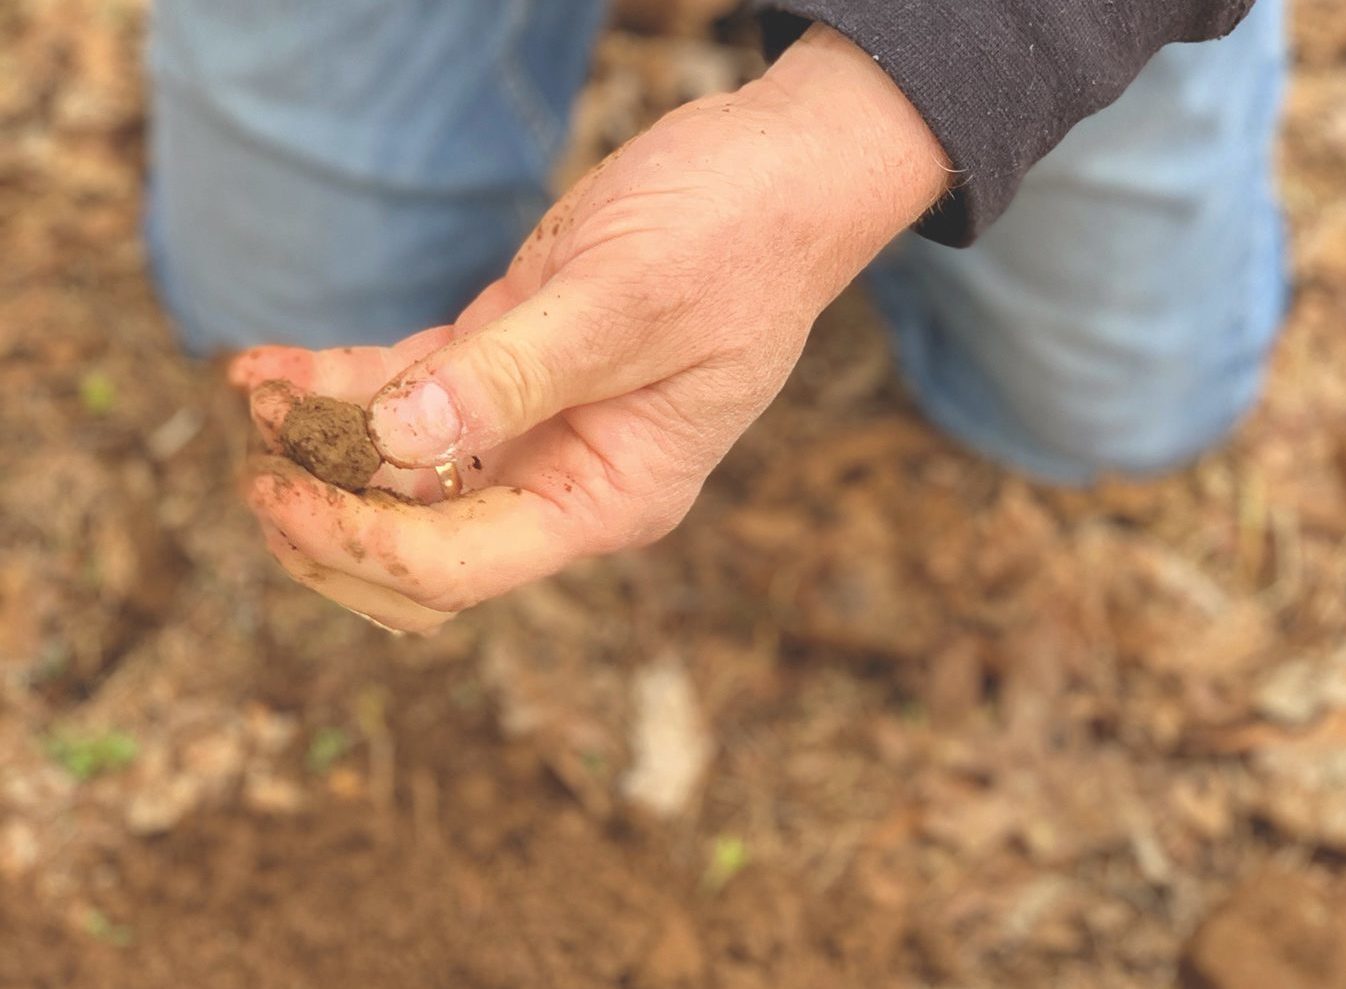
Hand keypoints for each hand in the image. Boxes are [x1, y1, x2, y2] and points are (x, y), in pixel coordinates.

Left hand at [231, 25, 949, 633]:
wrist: (780, 175)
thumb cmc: (736, 241)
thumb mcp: (625, 305)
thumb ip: (510, 378)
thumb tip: (394, 439)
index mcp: (609, 498)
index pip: (462, 566)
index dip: (361, 541)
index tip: (281, 488)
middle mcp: (568, 479)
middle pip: (423, 552)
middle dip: (334, 525)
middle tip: (258, 473)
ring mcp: (536, 427)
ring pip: (406, 478)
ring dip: (324, 451)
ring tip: (260, 397)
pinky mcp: (508, 365)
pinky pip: (410, 398)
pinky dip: (345, 388)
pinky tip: (275, 368)